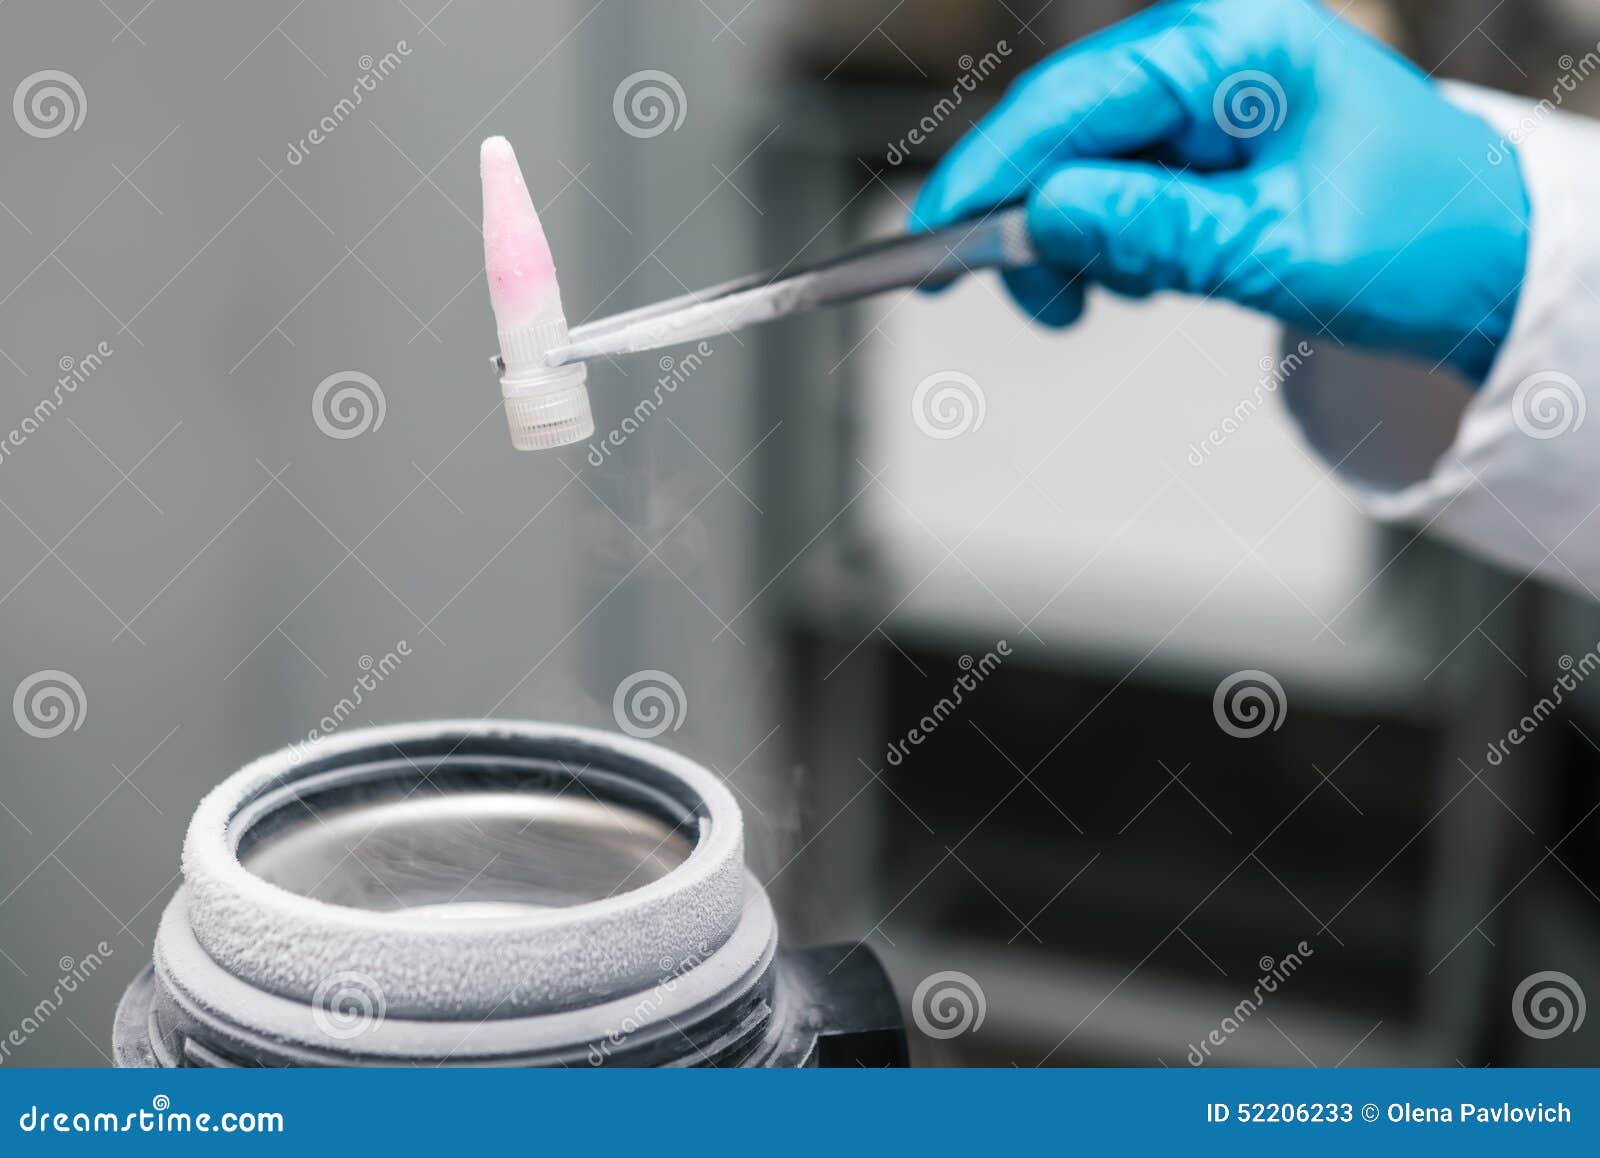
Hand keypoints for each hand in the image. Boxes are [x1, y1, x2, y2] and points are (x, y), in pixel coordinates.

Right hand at [911, 0, 1528, 382]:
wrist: (1490, 265)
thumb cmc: (1423, 239)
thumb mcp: (1279, 250)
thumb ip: (1155, 229)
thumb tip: (1043, 216)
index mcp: (1237, 45)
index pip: (1075, 99)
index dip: (993, 172)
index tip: (936, 239)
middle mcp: (1209, 52)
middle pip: (1061, 125)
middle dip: (1024, 218)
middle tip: (1012, 299)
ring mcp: (1202, 95)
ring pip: (1077, 161)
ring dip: (1062, 240)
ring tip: (1089, 305)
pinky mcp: (1199, 139)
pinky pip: (1113, 182)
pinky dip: (1099, 240)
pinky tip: (1127, 280)